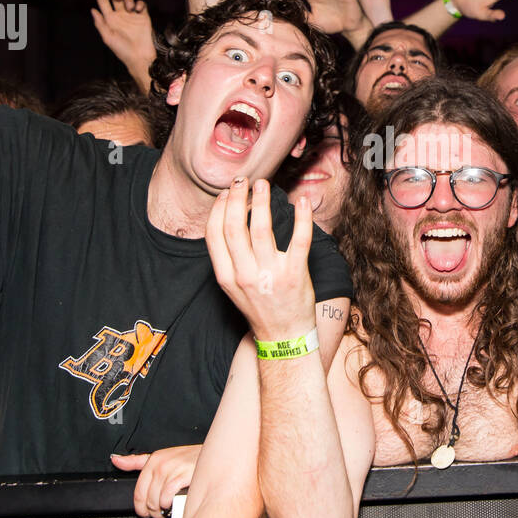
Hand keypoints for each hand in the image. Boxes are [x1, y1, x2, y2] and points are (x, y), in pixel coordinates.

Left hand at [90, 0, 154, 89]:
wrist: (140, 57)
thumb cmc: (122, 50)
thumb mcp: (108, 38)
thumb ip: (100, 23)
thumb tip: (93, 10)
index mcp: (110, 19)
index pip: (103, 1)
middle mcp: (120, 16)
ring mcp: (132, 16)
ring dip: (129, 1)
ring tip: (131, 9)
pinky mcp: (143, 17)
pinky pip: (141, 4)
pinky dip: (139, 4)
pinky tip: (138, 10)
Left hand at [111, 445, 201, 517]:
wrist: (215, 456)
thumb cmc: (189, 460)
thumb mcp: (161, 457)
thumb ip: (136, 461)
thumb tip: (116, 460)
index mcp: (154, 460)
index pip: (138, 490)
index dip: (140, 506)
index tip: (144, 513)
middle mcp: (161, 464)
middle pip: (147, 498)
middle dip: (151, 511)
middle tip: (157, 515)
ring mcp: (172, 469)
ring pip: (156, 500)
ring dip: (161, 511)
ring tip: (166, 511)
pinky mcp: (183, 476)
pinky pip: (168, 496)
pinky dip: (169, 504)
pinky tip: (174, 505)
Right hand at [206, 178, 315, 342]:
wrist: (284, 336)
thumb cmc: (260, 306)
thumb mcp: (233, 286)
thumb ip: (229, 258)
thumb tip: (230, 218)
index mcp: (226, 277)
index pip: (215, 235)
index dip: (219, 210)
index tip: (226, 194)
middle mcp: (245, 275)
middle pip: (235, 228)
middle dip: (237, 199)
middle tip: (243, 181)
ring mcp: (270, 275)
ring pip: (262, 229)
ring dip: (262, 202)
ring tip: (263, 185)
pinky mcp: (295, 276)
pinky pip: (299, 241)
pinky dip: (302, 218)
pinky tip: (302, 202)